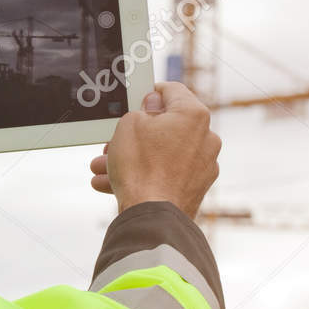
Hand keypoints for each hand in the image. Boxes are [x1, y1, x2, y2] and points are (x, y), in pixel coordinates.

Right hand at [89, 81, 219, 217]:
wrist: (152, 217)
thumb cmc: (141, 168)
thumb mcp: (128, 125)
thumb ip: (140, 110)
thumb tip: (151, 109)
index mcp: (193, 115)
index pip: (171, 90)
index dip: (149, 92)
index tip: (136, 100)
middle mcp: (206, 138)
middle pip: (165, 126)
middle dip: (134, 134)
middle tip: (112, 140)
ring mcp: (203, 165)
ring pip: (162, 153)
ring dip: (132, 157)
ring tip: (102, 167)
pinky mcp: (195, 188)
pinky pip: (166, 174)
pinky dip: (144, 176)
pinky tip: (111, 183)